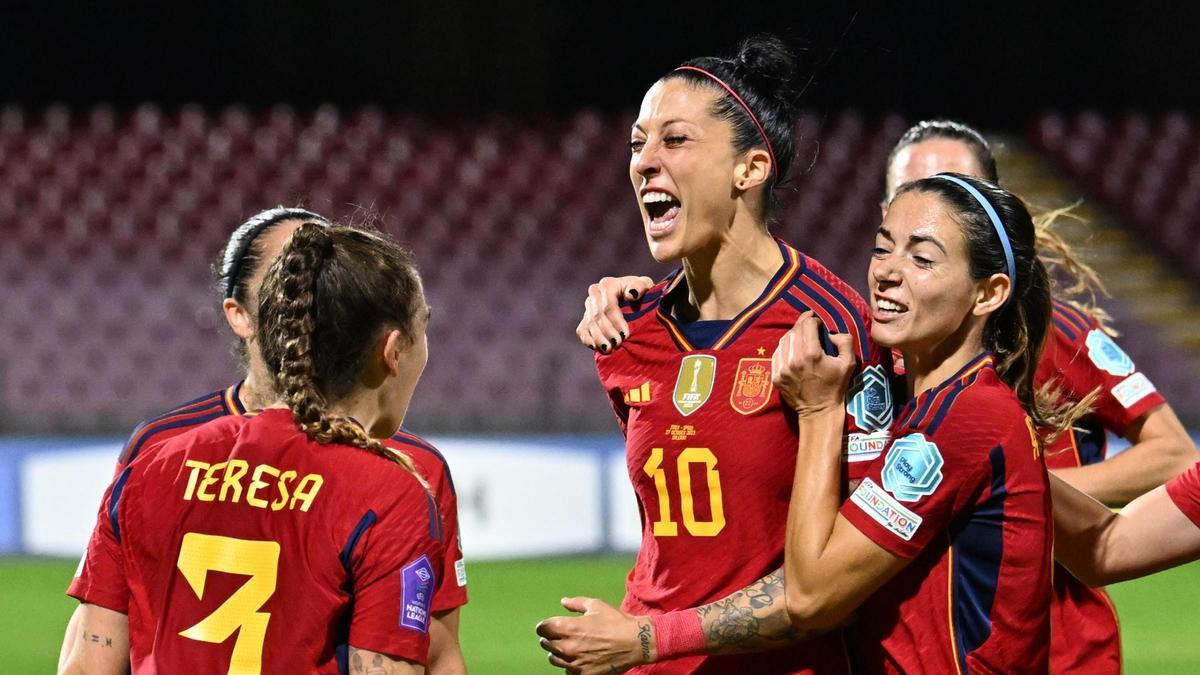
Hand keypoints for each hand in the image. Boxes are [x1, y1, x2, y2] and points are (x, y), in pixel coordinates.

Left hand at [536, 597, 653, 673]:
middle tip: (561, 635)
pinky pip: (567, 671)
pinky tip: (579, 658)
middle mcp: (567, 646)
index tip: (549, 626)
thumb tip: (563, 601)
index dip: (544, 626)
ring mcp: (575, 663)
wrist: (635, 642)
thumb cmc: (616, 621)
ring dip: (558, 652)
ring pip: (554, 659)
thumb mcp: (596, 605)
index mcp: (568, 627)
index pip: (542, 629)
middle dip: (550, 638)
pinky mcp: (583, 674)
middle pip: (546, 644)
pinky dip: (570, 664)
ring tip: (570, 647)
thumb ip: (576, 603)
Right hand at [576, 276, 654, 352]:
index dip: (616, 321)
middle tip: (618, 343)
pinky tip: (595, 347)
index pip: (609, 305)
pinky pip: (582, 330)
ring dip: (598, 338)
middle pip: (598, 315)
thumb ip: (640, 286)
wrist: (633, 297)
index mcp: (608, 284)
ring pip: (589, 324)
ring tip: (609, 349)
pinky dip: (587, 339)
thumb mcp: (645, 285)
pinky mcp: (585, 318)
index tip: (625, 334)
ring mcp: (589, 306)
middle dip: (608, 331)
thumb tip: (631, 294)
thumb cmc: (641, 292)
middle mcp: (595, 293)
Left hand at [771, 312, 856, 416]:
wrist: (819, 411)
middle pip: (795, 331)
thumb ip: (845, 341)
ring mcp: (782, 368)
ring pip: (784, 341)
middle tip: (809, 323)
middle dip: (802, 324)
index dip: (813, 319)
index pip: (807, 325)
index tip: (817, 322)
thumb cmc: (835, 386)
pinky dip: (784, 347)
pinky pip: (777, 354)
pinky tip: (792, 348)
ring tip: (801, 335)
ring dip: (793, 334)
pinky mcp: (776, 376)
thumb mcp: (849, 363)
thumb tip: (831, 333)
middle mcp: (794, 359)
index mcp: (812, 354)